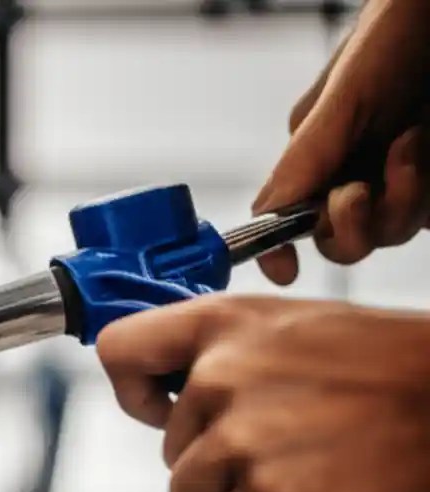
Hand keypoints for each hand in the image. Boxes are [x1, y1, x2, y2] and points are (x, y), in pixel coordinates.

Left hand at [97, 295, 429, 491]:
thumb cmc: (390, 367)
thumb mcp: (292, 328)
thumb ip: (224, 353)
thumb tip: (174, 394)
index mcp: (221, 325)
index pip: (120, 351)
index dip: (135, 392)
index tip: (159, 409)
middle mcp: (219, 376)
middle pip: (171, 448)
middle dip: (219, 458)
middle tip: (289, 443)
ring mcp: (241, 439)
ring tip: (304, 471)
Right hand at [254, 0, 429, 284]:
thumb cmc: (399, 30)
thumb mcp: (346, 93)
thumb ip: (307, 155)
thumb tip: (268, 212)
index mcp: (313, 153)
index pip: (281, 216)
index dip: (277, 248)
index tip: (284, 270)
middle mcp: (351, 170)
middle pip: (339, 240)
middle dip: (351, 225)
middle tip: (363, 190)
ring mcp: (397, 178)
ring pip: (390, 232)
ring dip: (403, 198)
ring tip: (414, 142)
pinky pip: (426, 217)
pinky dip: (427, 194)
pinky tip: (428, 148)